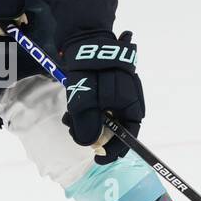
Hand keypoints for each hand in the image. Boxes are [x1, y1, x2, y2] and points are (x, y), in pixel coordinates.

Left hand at [60, 30, 143, 164]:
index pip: (129, 135)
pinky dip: (85, 112)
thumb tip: (87, 144)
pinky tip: (71, 110)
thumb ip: (87, 124)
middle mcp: (128, 101)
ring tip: (69, 118)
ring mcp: (117, 95)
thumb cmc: (90, 69)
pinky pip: (98, 108)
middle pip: (115, 129)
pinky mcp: (105, 89)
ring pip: (104, 119)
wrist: (84, 40)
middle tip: (74, 132)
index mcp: (131, 104)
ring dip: (86, 123)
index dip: (115, 150)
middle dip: (94, 135)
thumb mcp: (85, 100)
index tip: (99, 160)